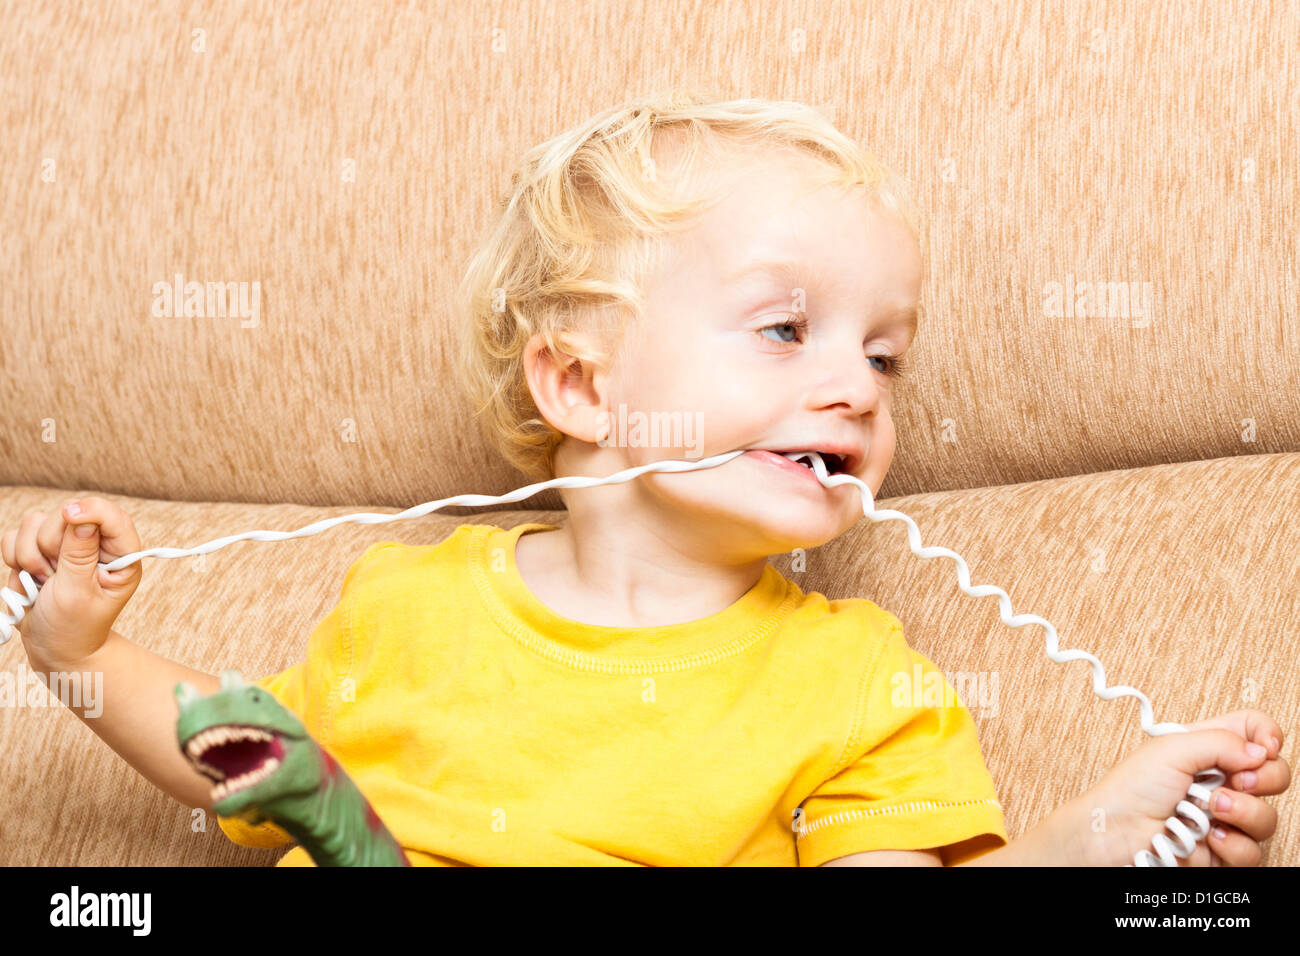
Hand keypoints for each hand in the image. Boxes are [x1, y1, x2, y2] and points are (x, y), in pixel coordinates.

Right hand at [1, 496, 142, 667]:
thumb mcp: (78, 593)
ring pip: (35, 522)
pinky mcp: (38, 549)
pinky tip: (29, 579)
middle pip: (66, 513)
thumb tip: (83, 517)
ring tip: (43, 582)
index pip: (112, 517)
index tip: (70, 516)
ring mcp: (64, 544)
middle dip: (50, 545)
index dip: (91, 510)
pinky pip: (14, 536)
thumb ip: (79, 554)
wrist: (52, 648)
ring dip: (31, 555)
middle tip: (53, 576)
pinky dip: (14, 557)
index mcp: (120, 555)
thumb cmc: (74, 627)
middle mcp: (94, 544)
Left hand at [1057, 709, 1287, 865]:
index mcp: (1209, 749)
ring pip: (1267, 817)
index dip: (1267, 736)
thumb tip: (1261, 753)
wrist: (1116, 832)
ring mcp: (1225, 817)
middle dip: (1264, 778)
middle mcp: (1221, 781)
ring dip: (1243, 812)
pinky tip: (1209, 837)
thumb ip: (1221, 742)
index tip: (1265, 747)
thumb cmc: (1130, 788)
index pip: (1254, 732)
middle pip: (1274, 774)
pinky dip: (1233, 845)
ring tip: (1211, 809)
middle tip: (1237, 781)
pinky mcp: (1224, 850)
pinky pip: (1253, 852)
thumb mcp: (1172, 748)